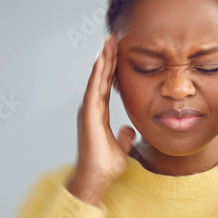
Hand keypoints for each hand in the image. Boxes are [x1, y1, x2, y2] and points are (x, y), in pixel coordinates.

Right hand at [66, 34, 135, 205]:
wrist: (96, 178)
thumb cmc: (105, 166)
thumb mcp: (122, 147)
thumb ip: (124, 136)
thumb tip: (129, 129)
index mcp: (99, 114)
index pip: (106, 85)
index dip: (111, 68)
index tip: (117, 51)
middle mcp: (92, 109)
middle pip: (100, 78)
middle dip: (107, 58)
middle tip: (112, 38)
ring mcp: (88, 111)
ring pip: (96, 79)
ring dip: (102, 60)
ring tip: (108, 42)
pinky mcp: (89, 115)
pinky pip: (93, 89)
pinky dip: (97, 74)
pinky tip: (101, 60)